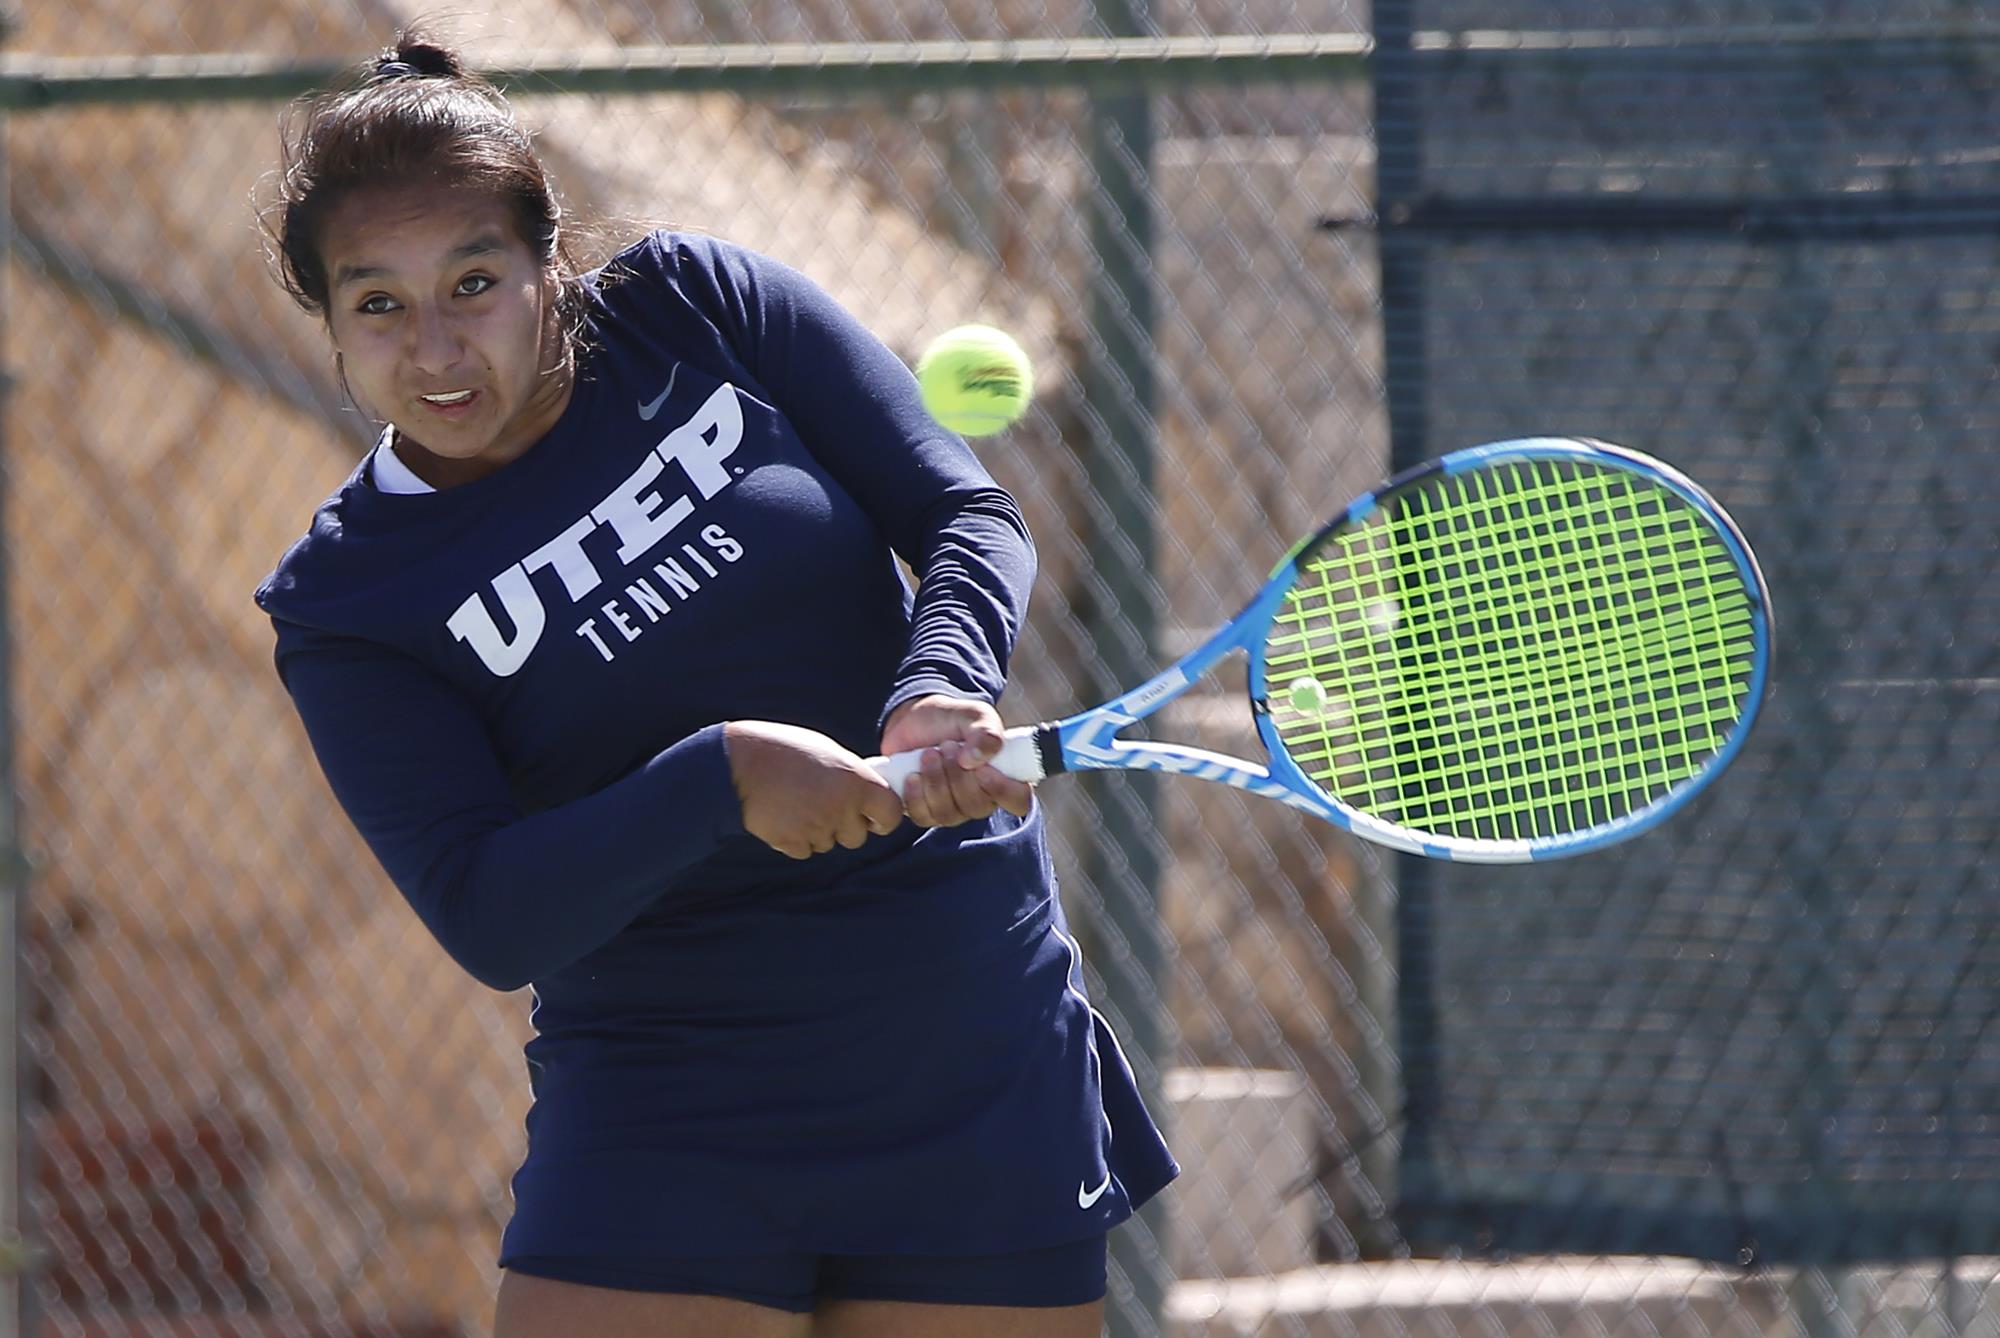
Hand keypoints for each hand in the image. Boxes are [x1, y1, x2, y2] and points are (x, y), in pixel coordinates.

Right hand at [724, 721, 904, 858]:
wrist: (739, 764)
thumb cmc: (785, 751)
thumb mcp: (829, 753)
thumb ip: (853, 776)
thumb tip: (870, 794)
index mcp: (857, 781)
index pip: (892, 814)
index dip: (885, 818)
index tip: (874, 816)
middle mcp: (841, 807)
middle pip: (857, 837)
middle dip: (845, 826)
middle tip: (824, 805)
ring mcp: (817, 827)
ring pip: (829, 844)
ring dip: (819, 831)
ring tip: (798, 804)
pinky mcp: (793, 842)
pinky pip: (805, 850)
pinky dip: (796, 839)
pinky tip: (784, 816)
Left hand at [879, 694, 1034, 828]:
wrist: (912, 720)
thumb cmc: (951, 719)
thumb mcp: (974, 714)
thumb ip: (985, 732)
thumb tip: (976, 760)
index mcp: (1003, 775)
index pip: (1018, 800)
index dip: (1002, 790)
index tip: (982, 769)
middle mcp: (982, 797)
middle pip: (978, 806)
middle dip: (958, 775)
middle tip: (946, 745)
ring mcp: (954, 809)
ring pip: (949, 813)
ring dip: (936, 781)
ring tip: (928, 753)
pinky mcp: (926, 812)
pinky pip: (924, 817)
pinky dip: (916, 794)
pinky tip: (913, 774)